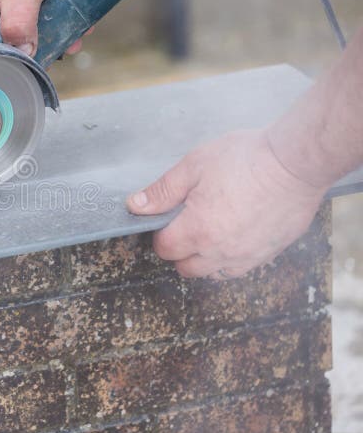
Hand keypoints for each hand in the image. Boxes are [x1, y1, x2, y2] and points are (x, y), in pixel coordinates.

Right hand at [0, 0, 80, 56]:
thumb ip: (19, 24)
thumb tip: (23, 53)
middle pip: (1, 32)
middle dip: (21, 47)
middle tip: (38, 61)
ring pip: (32, 22)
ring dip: (52, 33)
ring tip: (71, 44)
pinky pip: (52, 6)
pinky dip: (65, 16)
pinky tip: (82, 24)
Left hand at [126, 129, 327, 279]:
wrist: (297, 163)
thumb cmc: (246, 159)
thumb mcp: (194, 166)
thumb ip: (163, 190)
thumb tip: (136, 205)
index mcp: (198, 230)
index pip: (165, 249)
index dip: (161, 233)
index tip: (168, 217)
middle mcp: (221, 252)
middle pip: (186, 268)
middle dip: (179, 250)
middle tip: (186, 223)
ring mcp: (246, 256)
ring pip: (213, 272)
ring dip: (204, 258)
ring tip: (210, 229)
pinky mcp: (269, 253)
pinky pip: (240, 268)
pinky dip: (229, 258)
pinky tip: (233, 234)